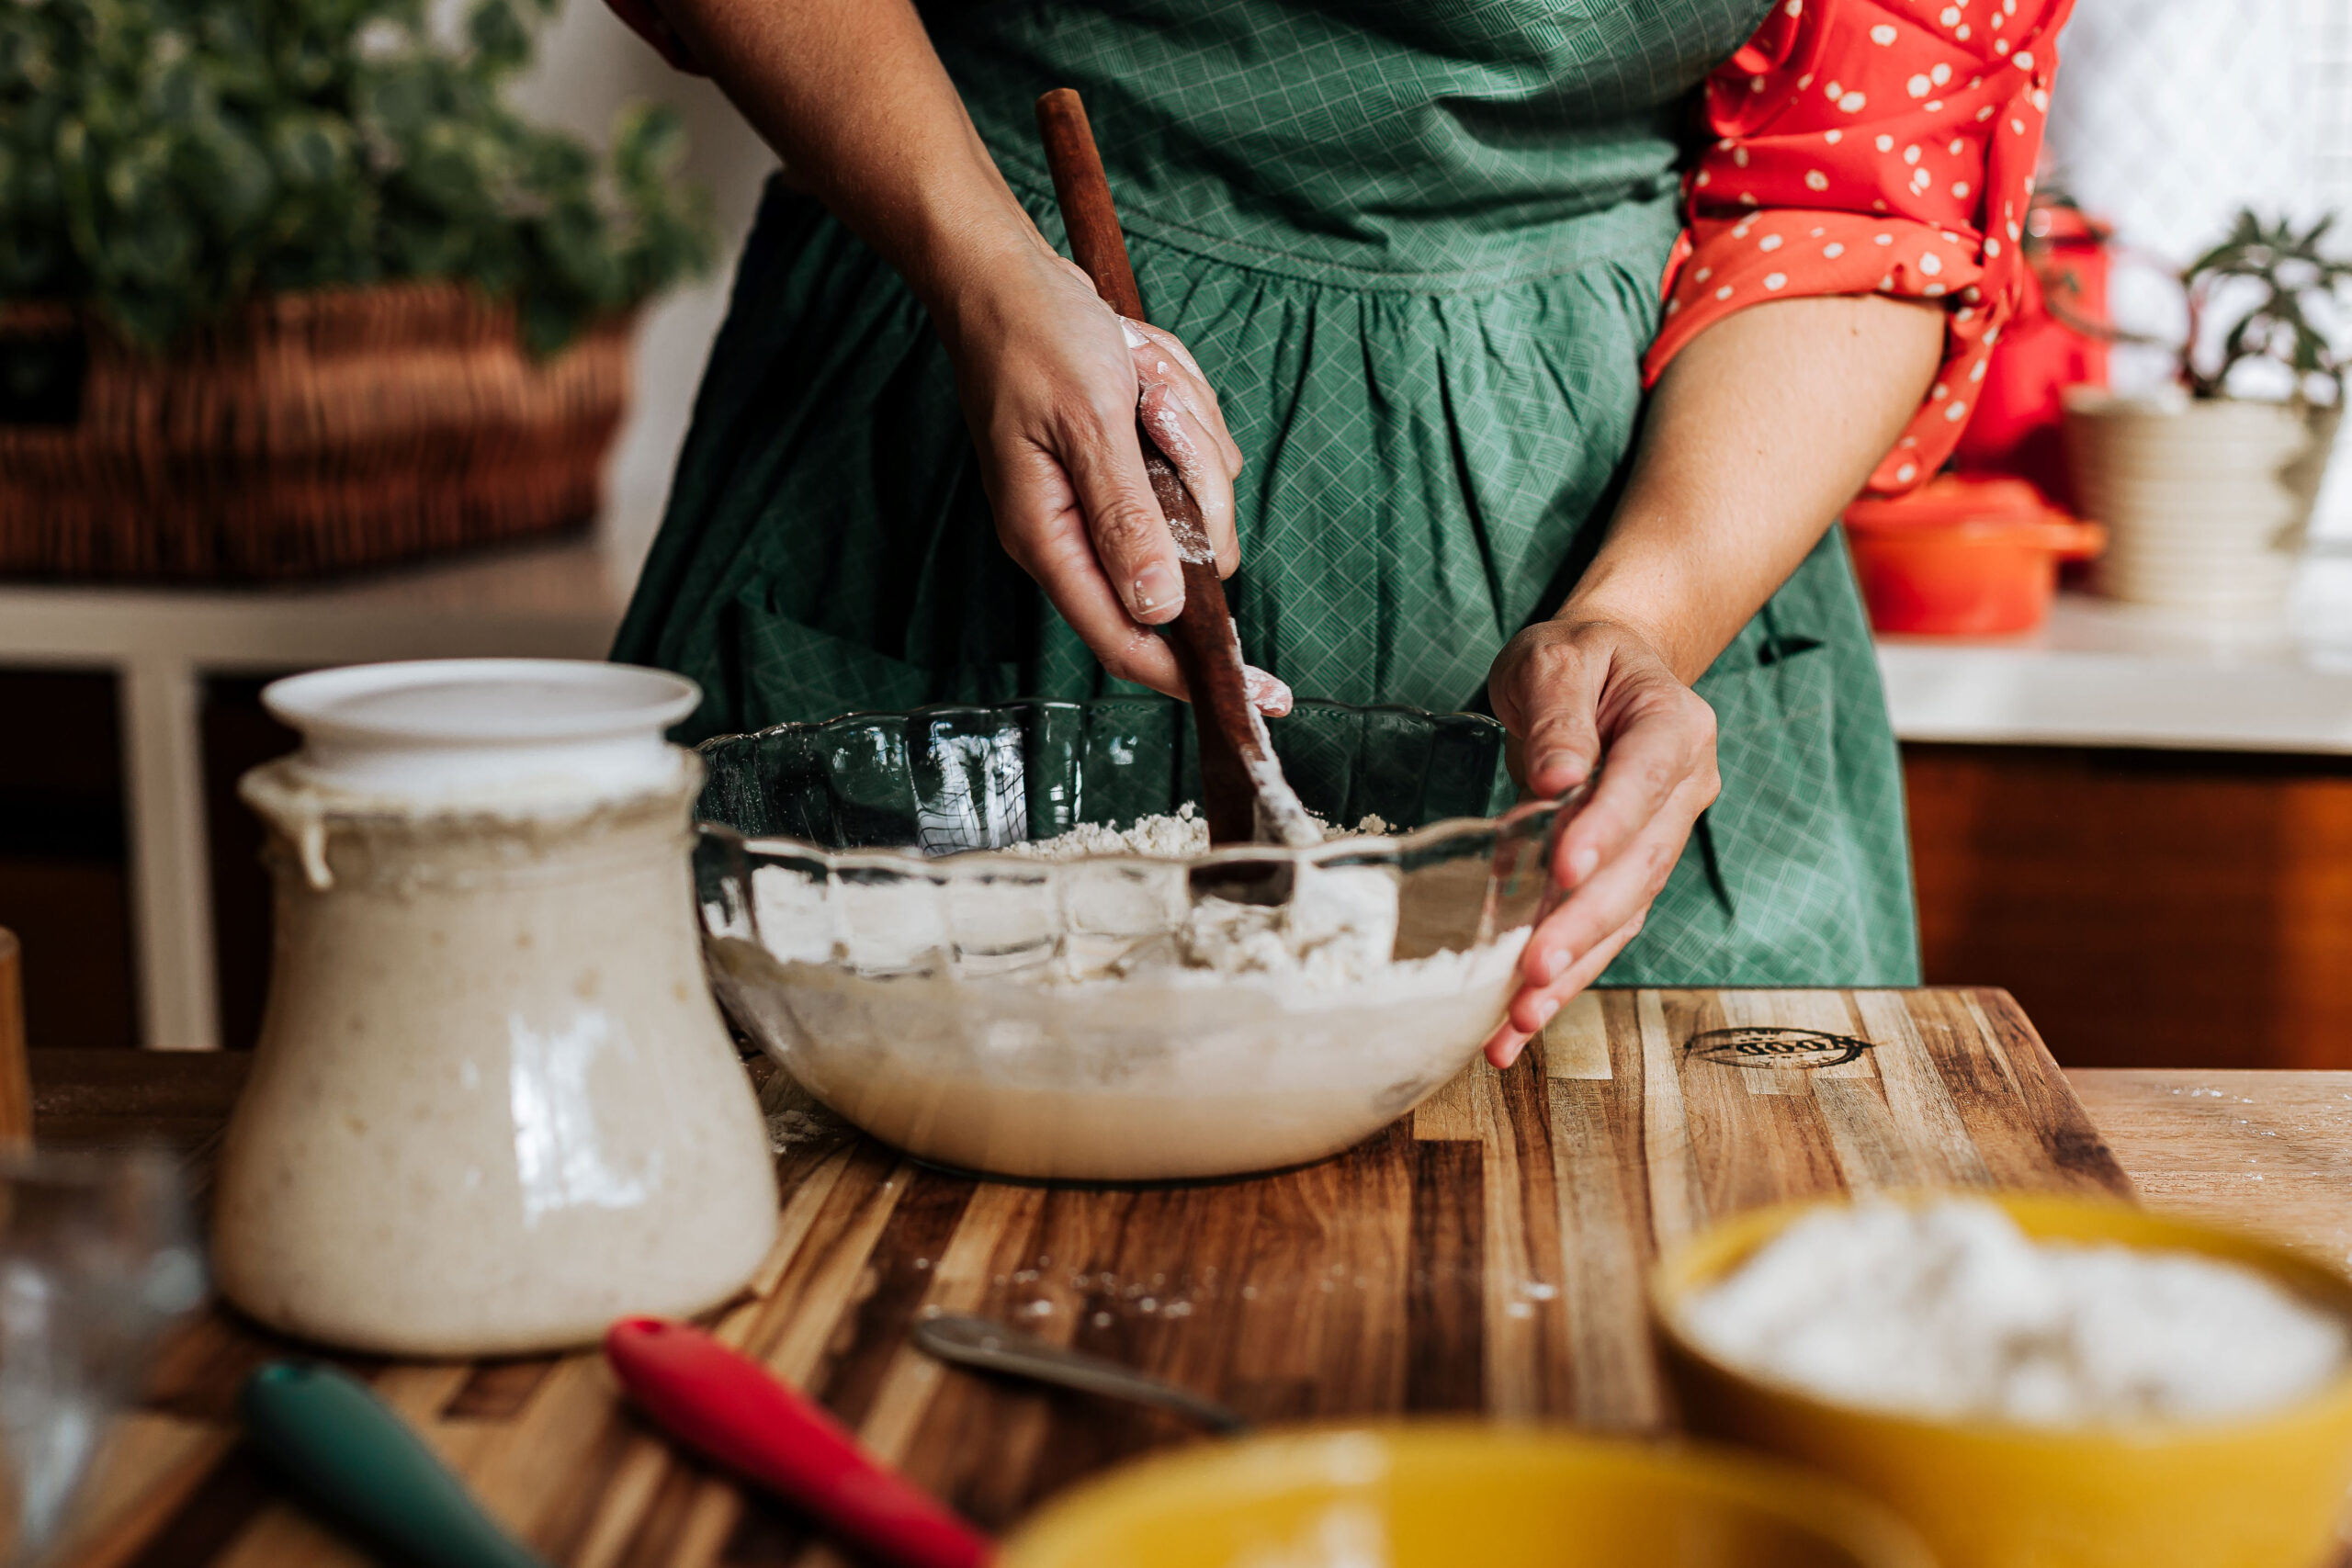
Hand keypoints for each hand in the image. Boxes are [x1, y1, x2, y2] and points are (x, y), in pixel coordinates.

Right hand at [932, 244, 1269, 703]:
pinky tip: (1145, 375)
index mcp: (1052, 539)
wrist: (1006, 276)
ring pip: (1194, 507)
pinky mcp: (1124, 469)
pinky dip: (1181, 413)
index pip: (1129, 641)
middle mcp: (1075, 535)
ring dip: (1186, 435)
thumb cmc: (1035, 340)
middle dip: (1195, 489)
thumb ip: (1127, 518)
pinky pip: (1188, 464)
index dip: (1195, 674)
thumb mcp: (1089, 423)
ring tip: (1143, 380)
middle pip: (1183, 565)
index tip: (1264, 696)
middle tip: (1162, 410)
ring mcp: (1102, 501)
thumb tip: (1161, 607)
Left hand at [1482, 617, 1721, 1067]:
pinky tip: (1516, 1023)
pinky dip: (1562, 978)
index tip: (1564, 871)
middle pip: (1638, 869)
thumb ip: (1555, 713)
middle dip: (1582, 927)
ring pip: (1624, 916)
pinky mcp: (1630, 875)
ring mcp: (1662, 839)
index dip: (1607, 830)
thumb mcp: (1554, 658)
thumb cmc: (1576, 659)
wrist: (1603, 670)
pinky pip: (1602, 933)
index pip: (1643, 784)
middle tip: (1530, 973)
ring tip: (1517, 1022)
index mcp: (1675, 727)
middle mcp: (1683, 790)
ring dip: (1571, 973)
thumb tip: (1558, 775)